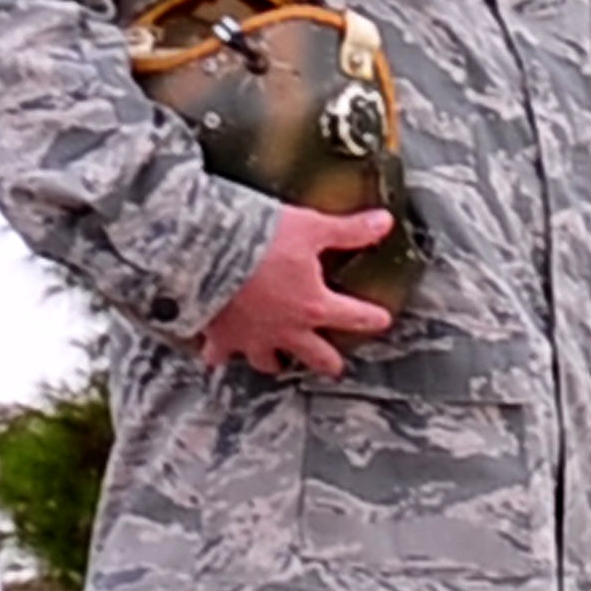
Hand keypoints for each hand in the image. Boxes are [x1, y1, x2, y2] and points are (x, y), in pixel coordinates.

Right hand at [198, 205, 396, 377]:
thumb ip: (349, 230)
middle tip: (334, 367)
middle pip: (315, 357)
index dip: (372, 318)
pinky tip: (216, 356)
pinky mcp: (221, 337)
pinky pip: (218, 356)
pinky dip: (218, 356)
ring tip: (277, 364)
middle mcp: (286, 330)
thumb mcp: (311, 227)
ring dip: (275, 363)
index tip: (381, 321)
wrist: (206, 252)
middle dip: (328, 362)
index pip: (353, 316)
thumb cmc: (260, 239)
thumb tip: (384, 222)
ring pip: (268, 363)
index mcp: (314, 305)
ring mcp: (253, 338)